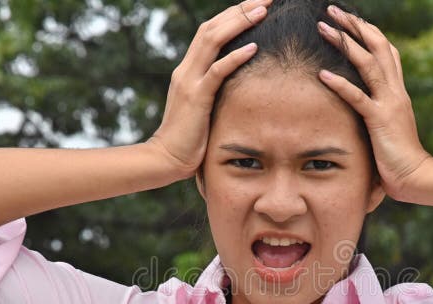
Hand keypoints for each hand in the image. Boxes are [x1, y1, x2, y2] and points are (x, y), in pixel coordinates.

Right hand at [146, 0, 271, 182]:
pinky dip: (235, 57)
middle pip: (212, 28)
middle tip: (265, 0)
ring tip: (262, 12)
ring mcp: (189, 82)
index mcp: (188, 70)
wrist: (167, 158)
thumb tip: (237, 86)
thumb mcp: (203, 108)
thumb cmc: (189, 138)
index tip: (256, 7)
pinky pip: (217, 72)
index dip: (232, 16)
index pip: (209, 32)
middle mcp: (186, 70)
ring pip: (212, 41)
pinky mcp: (196, 98)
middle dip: (239, 10)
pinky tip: (253, 48)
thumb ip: (214, 91)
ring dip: (238, 24)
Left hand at [316, 5, 430, 200]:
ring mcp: (389, 104)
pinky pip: (358, 97)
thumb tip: (364, 109)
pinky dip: (340, 83)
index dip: (368, 32)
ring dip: (344, 43)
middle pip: (377, 46)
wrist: (417, 178)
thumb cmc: (399, 159)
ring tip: (323, 27)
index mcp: (398, 92)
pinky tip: (322, 74)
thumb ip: (379, 113)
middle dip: (355, 26)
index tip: (349, 20)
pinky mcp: (379, 121)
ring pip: (367, 63)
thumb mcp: (389, 129)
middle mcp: (395, 92)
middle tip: (332, 11)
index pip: (386, 52)